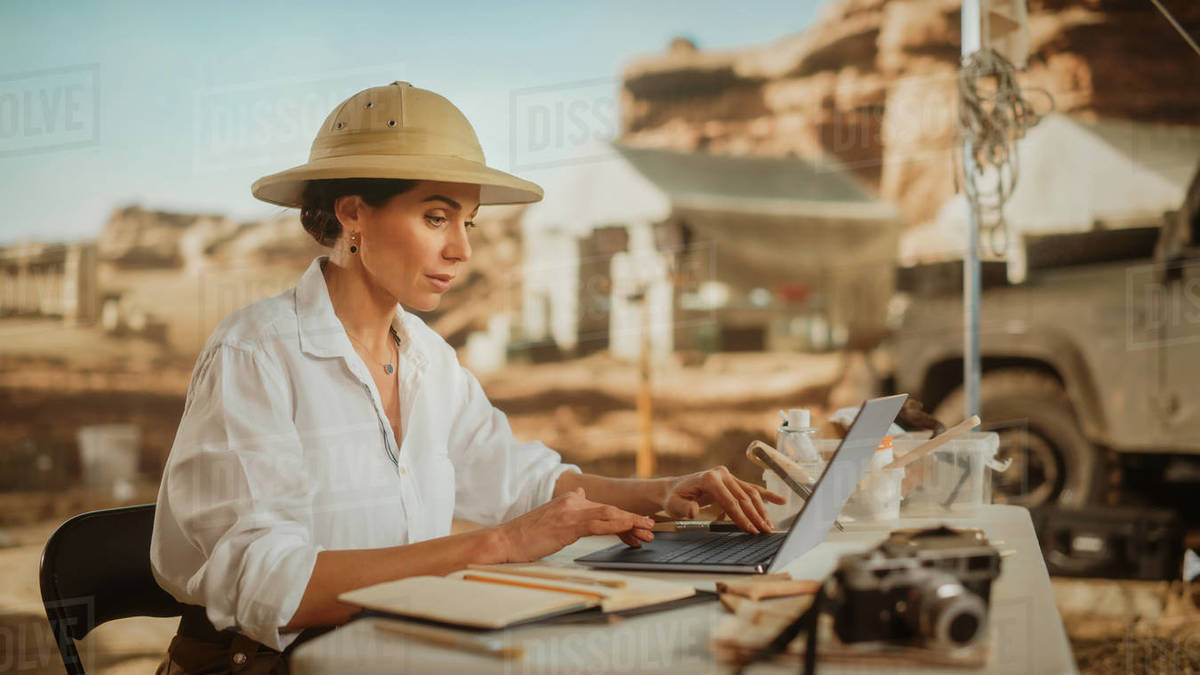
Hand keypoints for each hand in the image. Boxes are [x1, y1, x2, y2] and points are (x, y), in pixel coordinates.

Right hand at [497, 488, 656, 561]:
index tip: (638, 525)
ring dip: (632, 522)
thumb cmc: (525, 535)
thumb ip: (569, 507)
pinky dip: (617, 525)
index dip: (622, 517)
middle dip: (632, 519)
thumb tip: (584, 495)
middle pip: (610, 510)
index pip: (602, 508)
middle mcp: (572, 502)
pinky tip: (630, 528)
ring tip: (648, 529)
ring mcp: (570, 512)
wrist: (504, 540)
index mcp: (569, 500)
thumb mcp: (550, 516)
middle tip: (650, 527)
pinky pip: (598, 524)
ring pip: (608, 515)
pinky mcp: (567, 525)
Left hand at [662, 466, 785, 533]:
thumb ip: (684, 508)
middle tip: (764, 532)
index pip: (730, 501)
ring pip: (751, 493)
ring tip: (769, 526)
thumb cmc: (675, 498)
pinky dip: (766, 495)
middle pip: (744, 497)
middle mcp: (721, 474)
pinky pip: (752, 488)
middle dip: (756, 516)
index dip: (742, 517)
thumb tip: (693, 510)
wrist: (674, 489)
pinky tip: (779, 501)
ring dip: (761, 510)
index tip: (751, 530)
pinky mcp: (732, 480)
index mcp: (710, 479)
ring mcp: (728, 476)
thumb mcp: (674, 505)